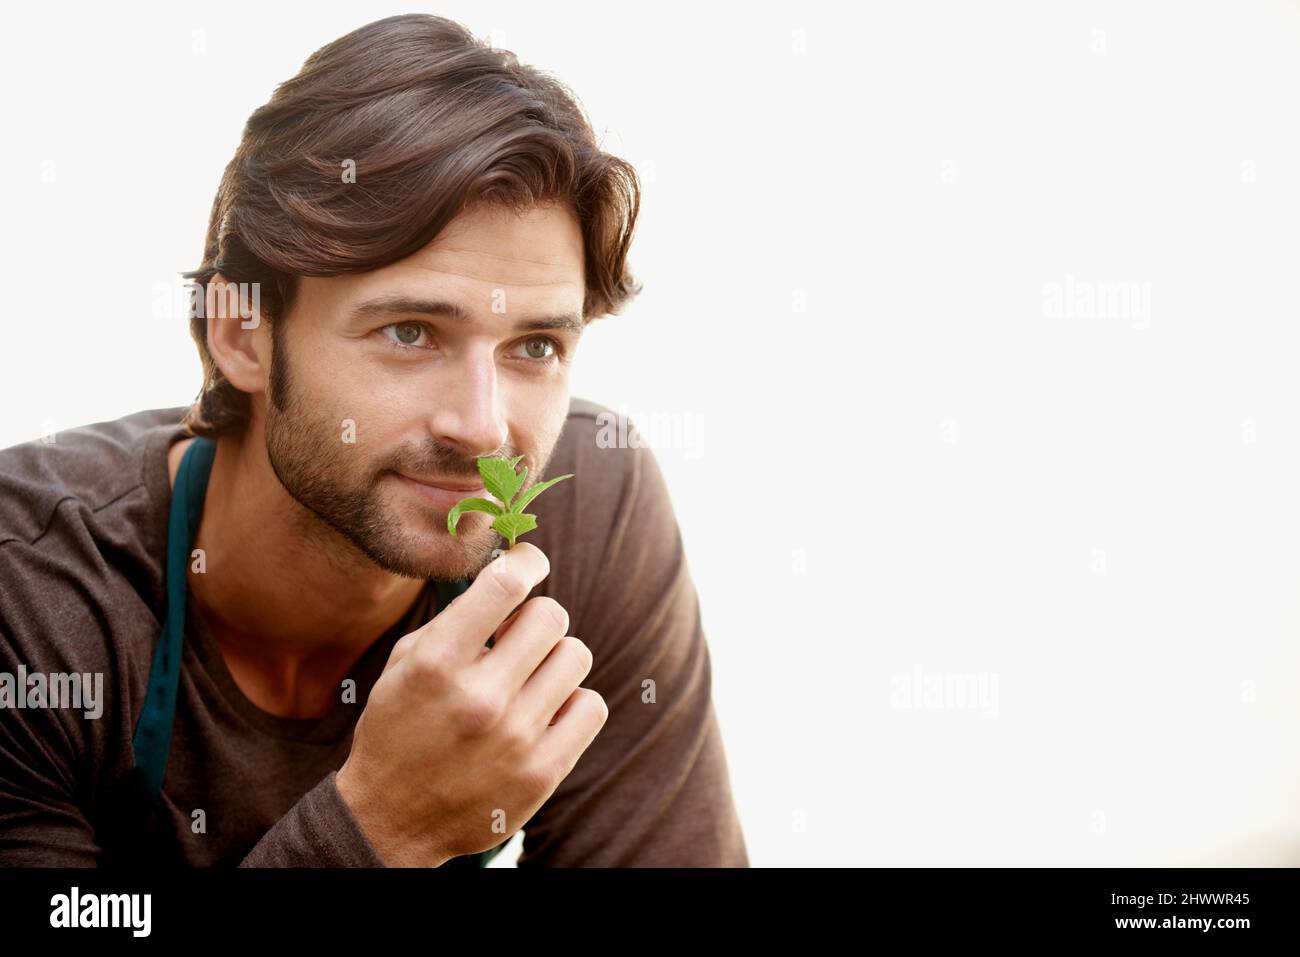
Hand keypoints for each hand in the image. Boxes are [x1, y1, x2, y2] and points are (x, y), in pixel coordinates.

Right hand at [336, 542, 607, 865]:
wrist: (390, 822)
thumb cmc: (398, 728)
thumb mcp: (405, 663)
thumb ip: (457, 618)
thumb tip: (511, 572)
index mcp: (437, 664)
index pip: (505, 584)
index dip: (527, 561)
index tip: (530, 562)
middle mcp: (480, 698)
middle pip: (551, 617)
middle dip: (535, 618)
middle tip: (518, 637)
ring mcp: (516, 739)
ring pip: (576, 656)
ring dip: (553, 660)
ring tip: (528, 678)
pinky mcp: (543, 773)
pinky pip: (590, 705)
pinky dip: (571, 702)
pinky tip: (544, 711)